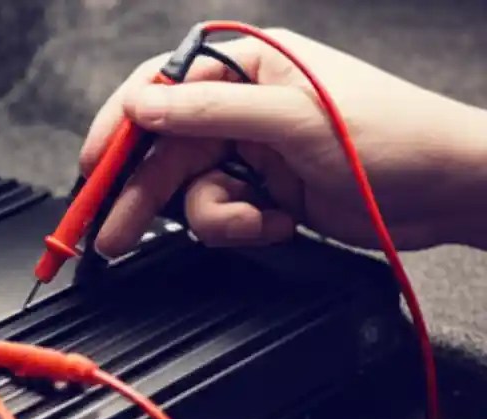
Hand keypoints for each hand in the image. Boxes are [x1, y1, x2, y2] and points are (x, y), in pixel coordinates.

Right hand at [80, 28, 486, 257]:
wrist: (445, 192)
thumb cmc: (390, 136)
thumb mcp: (291, 117)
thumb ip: (209, 110)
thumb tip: (141, 106)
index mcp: (246, 63)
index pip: (159, 87)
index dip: (118, 127)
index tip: (92, 167)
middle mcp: (242, 103)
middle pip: (163, 150)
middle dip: (142, 195)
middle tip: (109, 234)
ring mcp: (250, 149)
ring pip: (190, 191)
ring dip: (216, 217)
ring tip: (252, 224)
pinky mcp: (261, 191)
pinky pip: (219, 215)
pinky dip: (243, 227)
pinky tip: (279, 221)